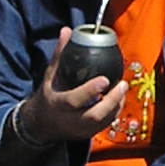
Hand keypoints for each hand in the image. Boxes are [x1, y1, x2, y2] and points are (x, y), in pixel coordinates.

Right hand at [20, 27, 126, 144]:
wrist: (41, 125)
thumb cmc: (49, 95)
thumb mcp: (50, 75)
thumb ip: (60, 55)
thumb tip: (66, 31)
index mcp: (58, 105)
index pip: (75, 100)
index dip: (90, 90)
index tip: (105, 79)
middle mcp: (70, 120)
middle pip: (95, 115)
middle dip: (112, 100)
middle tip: (122, 84)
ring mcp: (80, 130)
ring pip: (103, 121)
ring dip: (116, 105)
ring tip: (123, 88)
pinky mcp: (88, 134)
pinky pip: (105, 125)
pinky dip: (114, 111)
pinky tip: (119, 98)